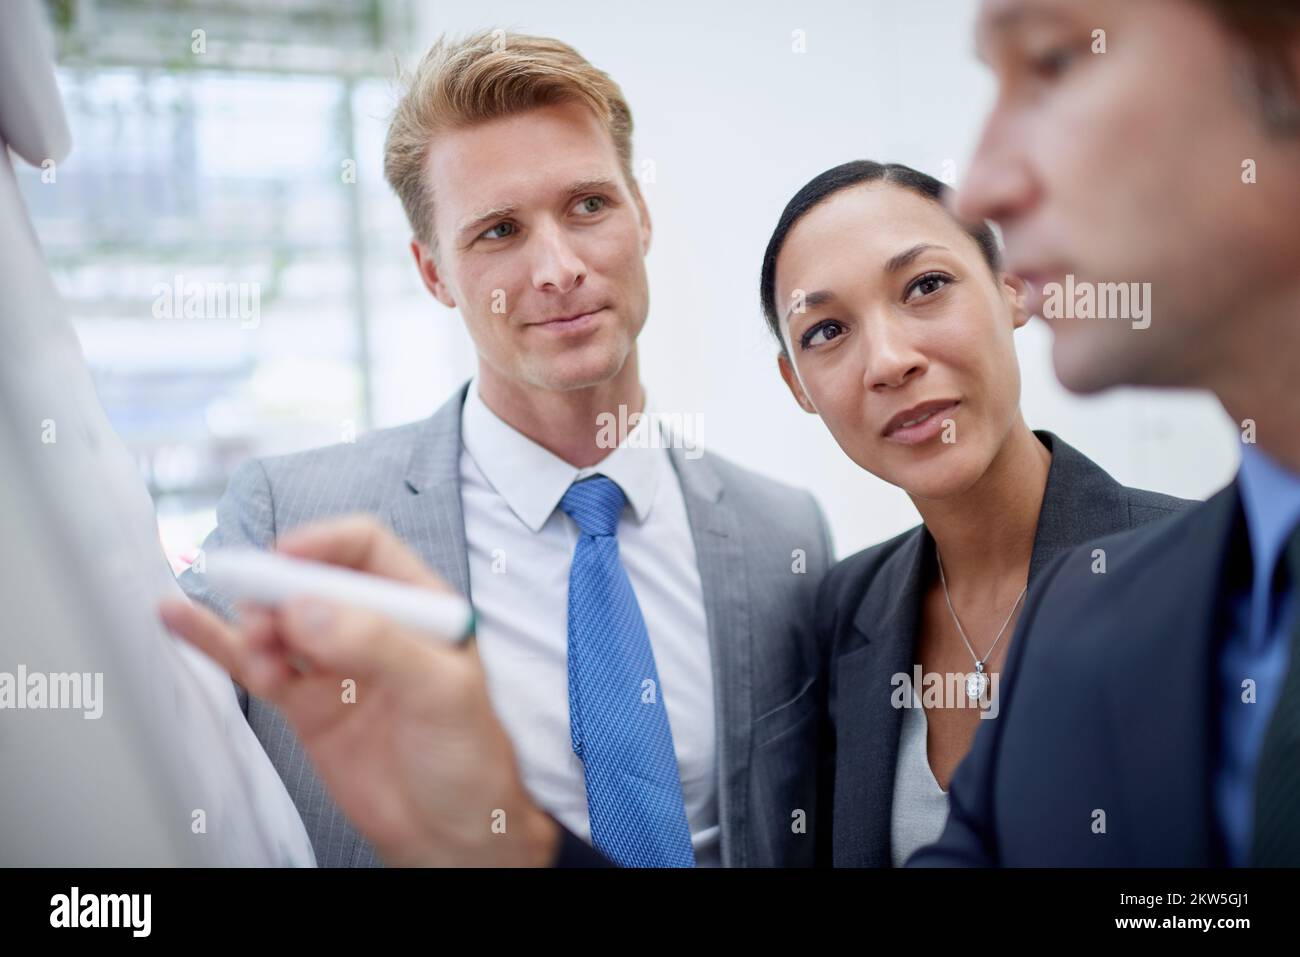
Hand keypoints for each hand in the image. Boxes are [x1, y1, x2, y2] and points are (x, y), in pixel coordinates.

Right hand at [160, 515, 559, 866]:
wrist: (450, 835)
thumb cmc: (468, 759)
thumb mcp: (442, 693)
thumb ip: (379, 646)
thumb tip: (310, 610)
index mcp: (421, 608)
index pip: (367, 550)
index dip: (323, 545)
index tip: (284, 559)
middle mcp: (375, 628)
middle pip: (312, 582)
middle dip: (279, 590)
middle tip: (262, 615)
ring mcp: (337, 665)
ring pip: (281, 623)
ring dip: (256, 627)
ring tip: (261, 653)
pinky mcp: (307, 704)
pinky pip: (257, 665)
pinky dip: (217, 643)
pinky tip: (181, 618)